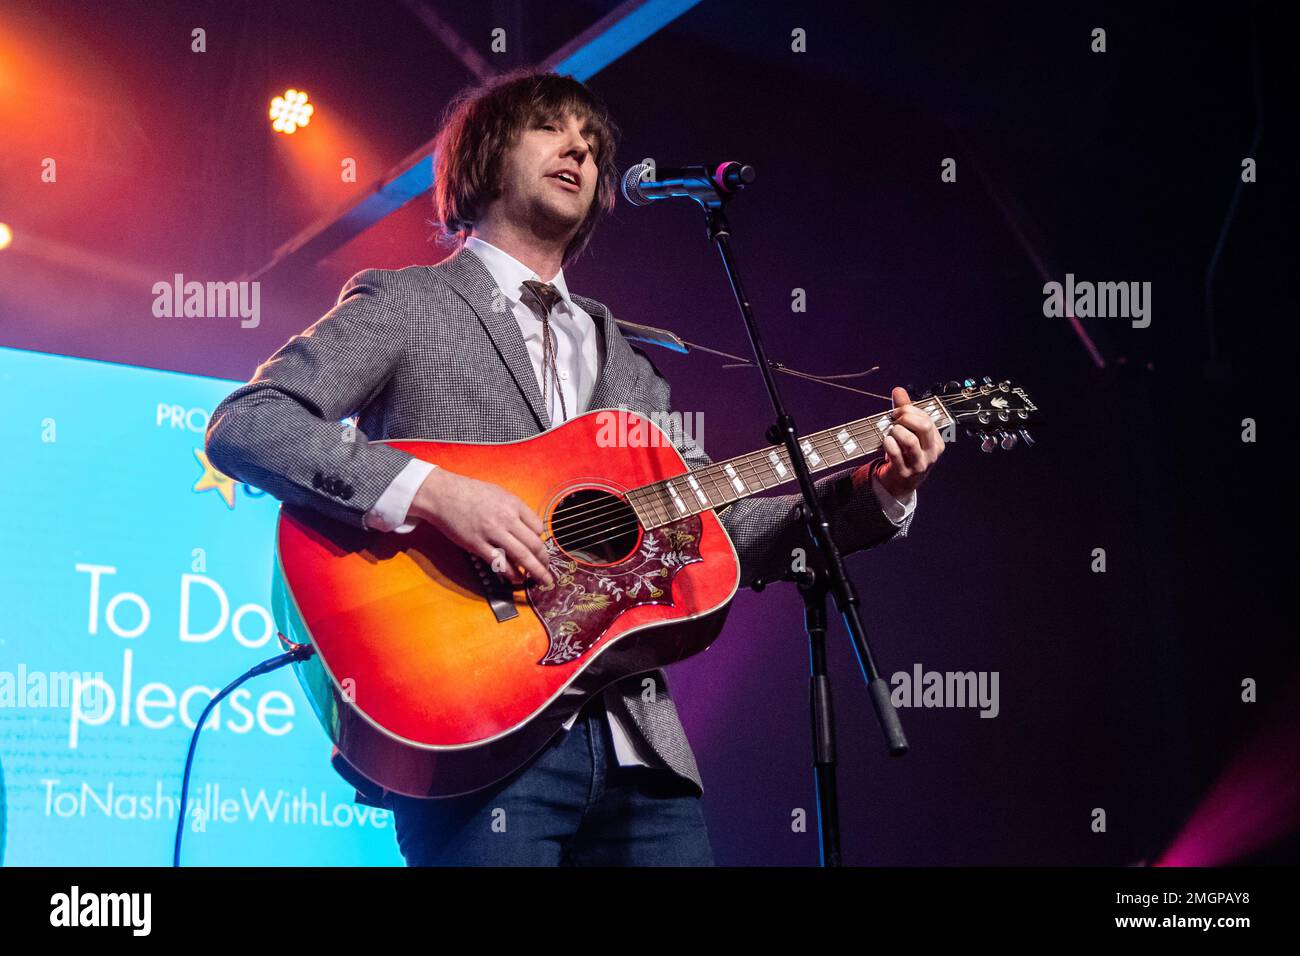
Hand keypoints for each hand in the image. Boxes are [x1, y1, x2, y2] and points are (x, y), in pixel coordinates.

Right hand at [409, 468, 554, 587]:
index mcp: (513, 504)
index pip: (538, 527)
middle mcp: (506, 518)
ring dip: (535, 571)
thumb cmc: (469, 492)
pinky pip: (500, 563)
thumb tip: (528, 526)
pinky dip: (512, 573)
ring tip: (541, 580)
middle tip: (548, 570)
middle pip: (534, 544)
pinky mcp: (477, 545)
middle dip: (544, 560)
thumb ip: (514, 509)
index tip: (540, 548)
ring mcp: (492, 533)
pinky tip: (517, 578)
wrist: (442, 494)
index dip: (541, 540)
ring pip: (522, 556)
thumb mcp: (498, 493)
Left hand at [859, 386, 944, 498]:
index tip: (896, 412)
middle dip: (905, 418)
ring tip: (890, 433)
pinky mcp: (904, 473)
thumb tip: (898, 390)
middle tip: (894, 420)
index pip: (926, 418)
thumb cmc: (905, 454)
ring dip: (896, 432)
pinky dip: (888, 443)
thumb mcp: (908, 432)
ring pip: (910, 440)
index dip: (909, 410)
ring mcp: (919, 464)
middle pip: (923, 426)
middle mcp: (931, 453)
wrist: (899, 484)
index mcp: (936, 441)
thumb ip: (904, 411)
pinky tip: (886, 441)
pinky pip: (896, 454)